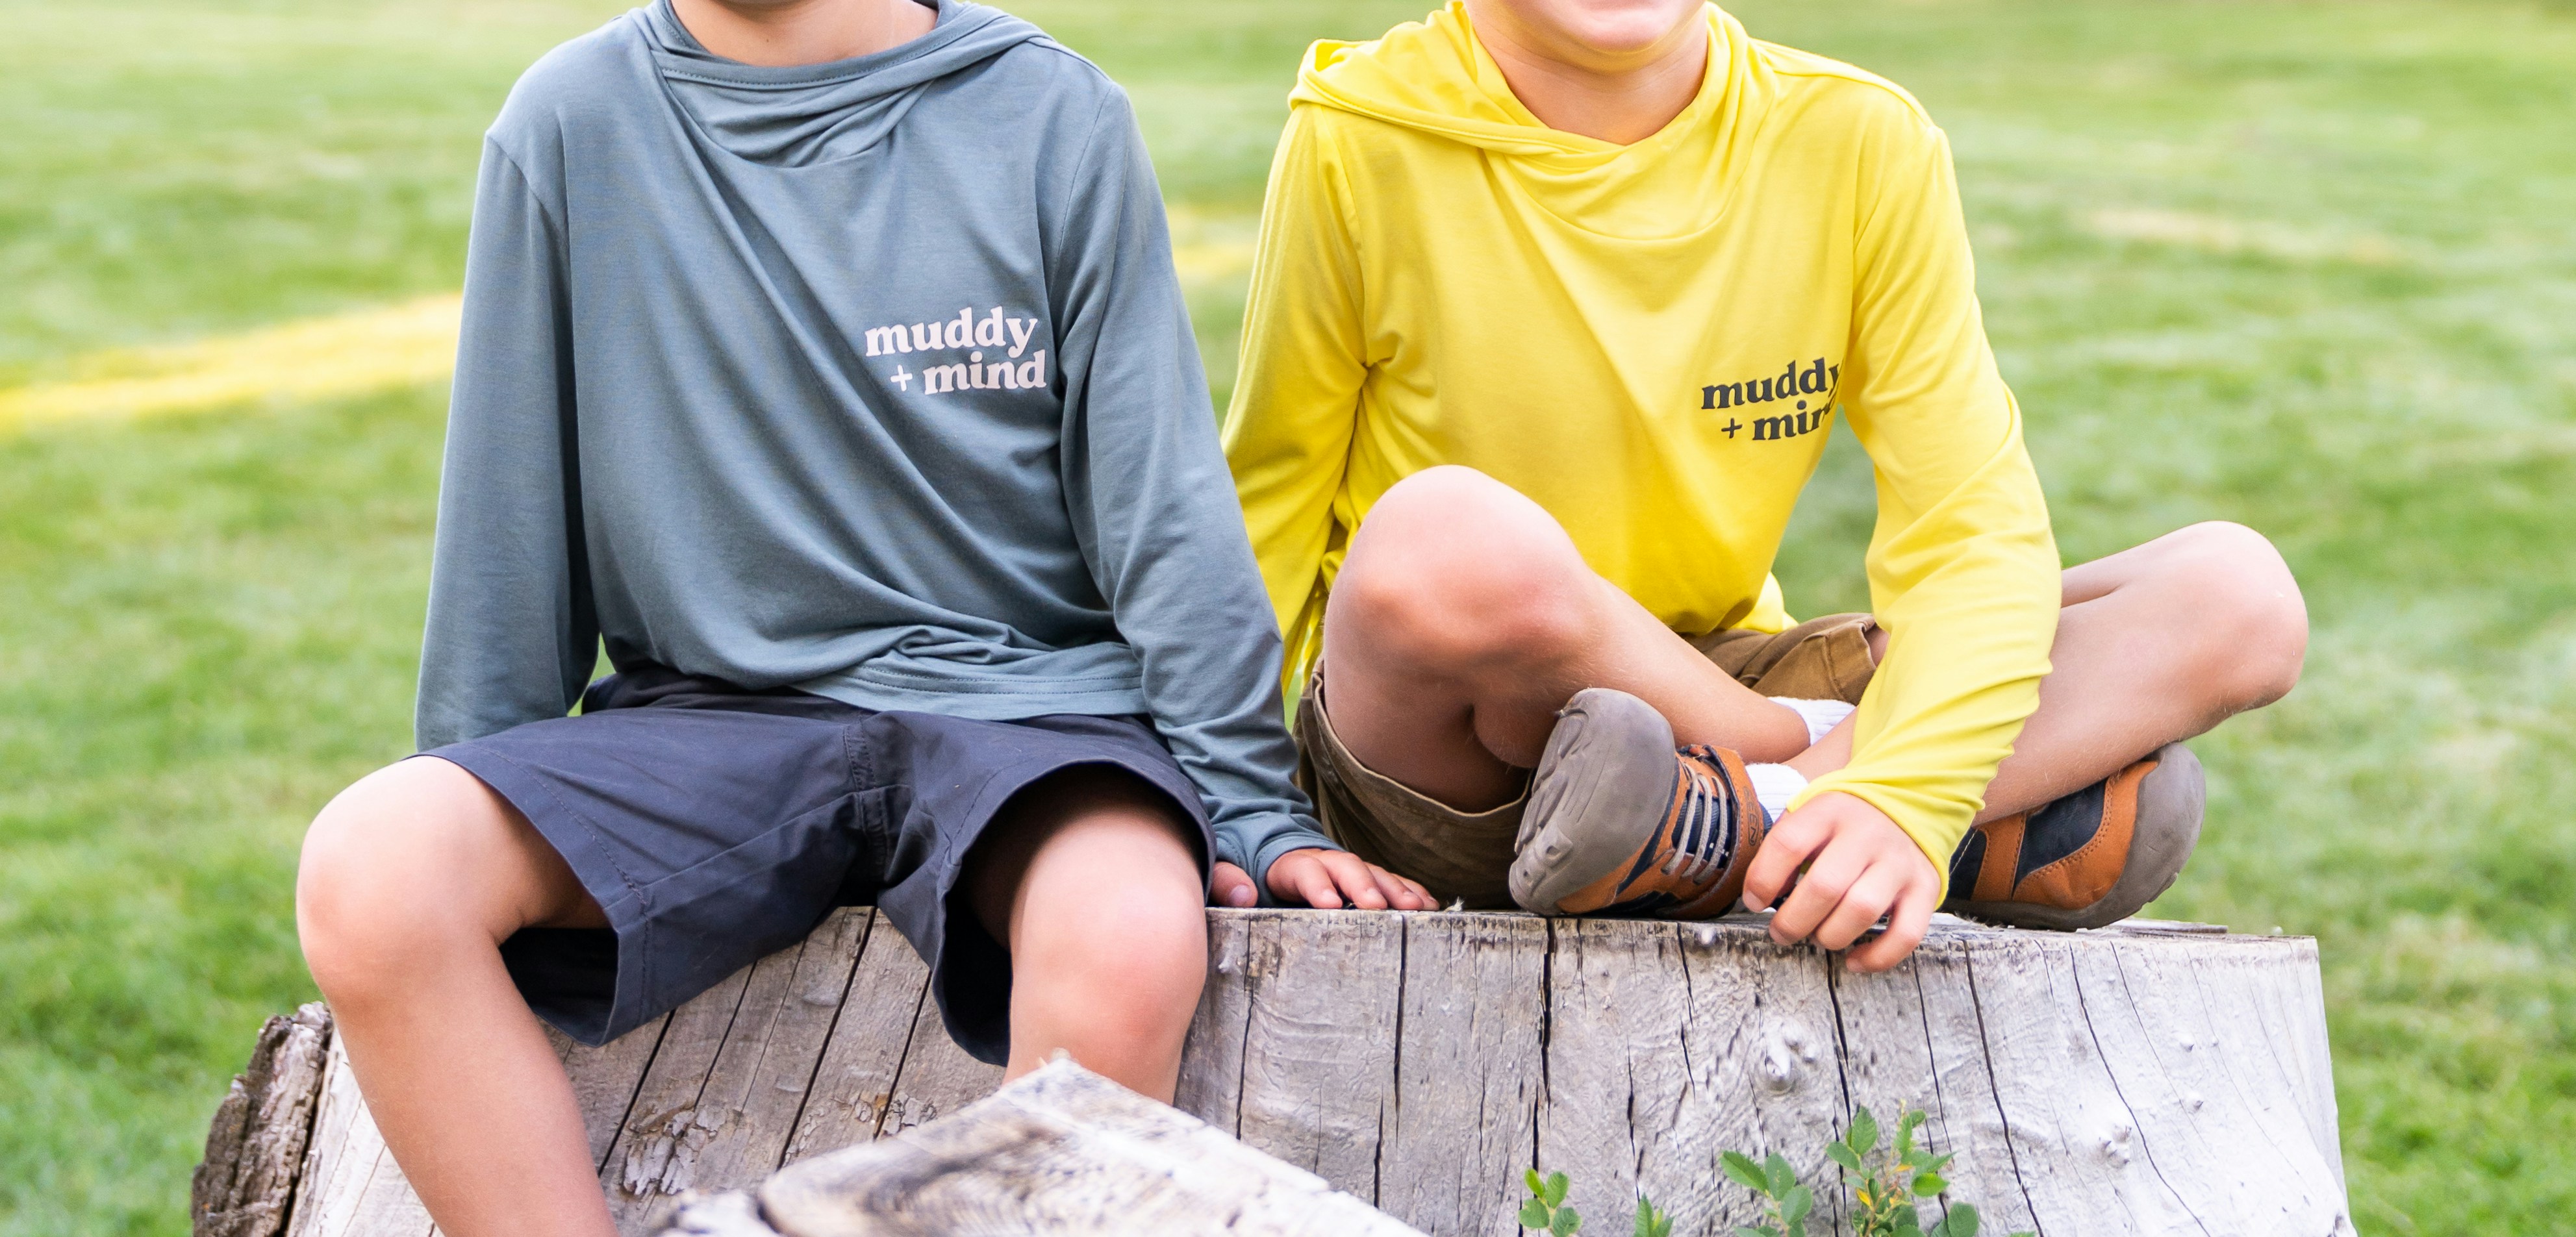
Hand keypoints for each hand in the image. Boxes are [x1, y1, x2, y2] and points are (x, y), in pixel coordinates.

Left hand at [1209, 850, 1435, 910]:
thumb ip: (1227, 880)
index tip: (1329, 904)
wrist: (1266, 857)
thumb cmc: (1247, 876)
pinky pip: (1391, 884)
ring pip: (1375, 875)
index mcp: (1289, 864)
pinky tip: (1429, 908)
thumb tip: (1244, 892)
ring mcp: (1348, 871)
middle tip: (1376, 907)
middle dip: (1362, 886)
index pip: (1304, 870)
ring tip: (1415, 909)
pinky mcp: (1364, 883)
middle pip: (1347, 867)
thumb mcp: (1228, 872)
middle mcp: (1325, 862)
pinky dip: (1411, 893)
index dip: (1317, 885)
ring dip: (1396, 890)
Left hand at [1740, 791, 1939, 972]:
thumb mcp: (1808, 817)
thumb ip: (1783, 848)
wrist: (1904, 808)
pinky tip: (1853, 960)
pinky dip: (1877, 957)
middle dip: (1793, 921)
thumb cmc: (1842, 825)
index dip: (1762, 879)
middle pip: (1824, 886)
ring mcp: (1900, 862)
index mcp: (1830, 811)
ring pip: (1861, 911)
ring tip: (1817, 937)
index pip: (1788, 844)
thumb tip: (1763, 895)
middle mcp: (1868, 834)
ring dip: (1829, 937)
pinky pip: (1905, 934)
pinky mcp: (1925, 888)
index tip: (1754, 901)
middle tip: (1782, 932)